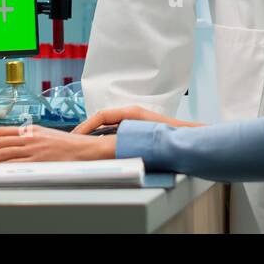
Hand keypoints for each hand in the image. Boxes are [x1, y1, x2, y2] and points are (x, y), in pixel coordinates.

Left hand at [0, 124, 116, 164]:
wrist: (88, 150)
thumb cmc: (70, 146)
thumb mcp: (46, 138)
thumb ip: (29, 140)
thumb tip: (12, 147)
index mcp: (30, 130)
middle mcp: (29, 137)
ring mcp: (33, 149)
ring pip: (1, 151)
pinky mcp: (38, 161)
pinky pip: (13, 163)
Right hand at [72, 106, 203, 134]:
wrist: (188, 137)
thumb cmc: (172, 134)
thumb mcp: (149, 134)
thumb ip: (127, 138)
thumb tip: (111, 142)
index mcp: (131, 113)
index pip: (102, 116)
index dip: (86, 126)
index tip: (76, 136)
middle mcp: (131, 115)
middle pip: (102, 120)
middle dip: (87, 131)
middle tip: (75, 142)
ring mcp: (133, 121)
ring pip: (108, 127)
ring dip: (95, 135)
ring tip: (84, 147)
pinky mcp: (136, 129)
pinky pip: (115, 132)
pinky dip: (105, 139)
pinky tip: (102, 151)